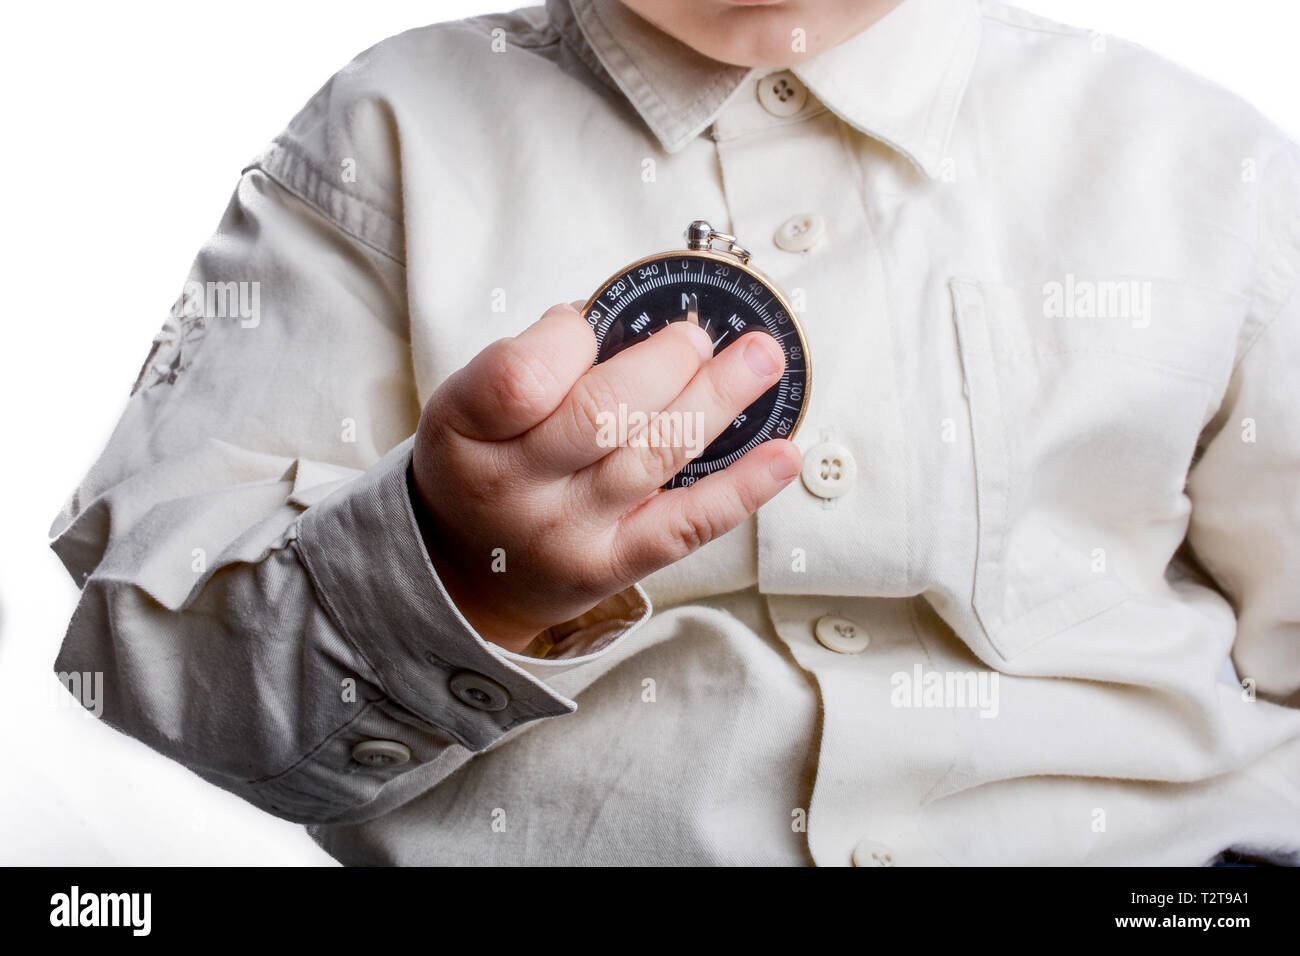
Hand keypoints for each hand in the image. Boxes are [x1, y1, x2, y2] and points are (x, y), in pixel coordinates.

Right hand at [410, 302, 801, 651]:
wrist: (465, 578)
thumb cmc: (478, 468)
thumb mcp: (466, 409)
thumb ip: (529, 364)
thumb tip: (618, 322)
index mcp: (467, 433)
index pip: (521, 378)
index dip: (566, 340)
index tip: (584, 324)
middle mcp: (516, 488)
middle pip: (601, 415)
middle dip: (665, 364)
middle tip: (697, 336)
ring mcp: (568, 532)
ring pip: (653, 457)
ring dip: (716, 400)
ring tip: (758, 360)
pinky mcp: (613, 566)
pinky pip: (685, 526)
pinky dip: (742, 488)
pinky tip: (782, 455)